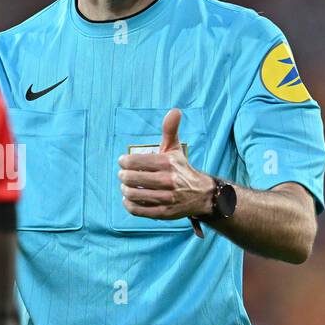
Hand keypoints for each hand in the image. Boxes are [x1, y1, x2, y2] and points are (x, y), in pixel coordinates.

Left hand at [117, 108, 214, 233]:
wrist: (201, 195)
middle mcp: (168, 181)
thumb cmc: (181, 169)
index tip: (123, 162)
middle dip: (123, 176)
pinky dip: (128, 204)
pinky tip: (128, 199)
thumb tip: (174, 110)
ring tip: (125, 186)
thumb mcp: (175, 149)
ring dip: (125, 189)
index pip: (135, 161)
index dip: (124, 161)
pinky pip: (137, 209)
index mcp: (168, 163)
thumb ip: (170, 130)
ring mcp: (166, 198)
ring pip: (133, 194)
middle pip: (131, 178)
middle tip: (123, 175)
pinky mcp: (164, 213)